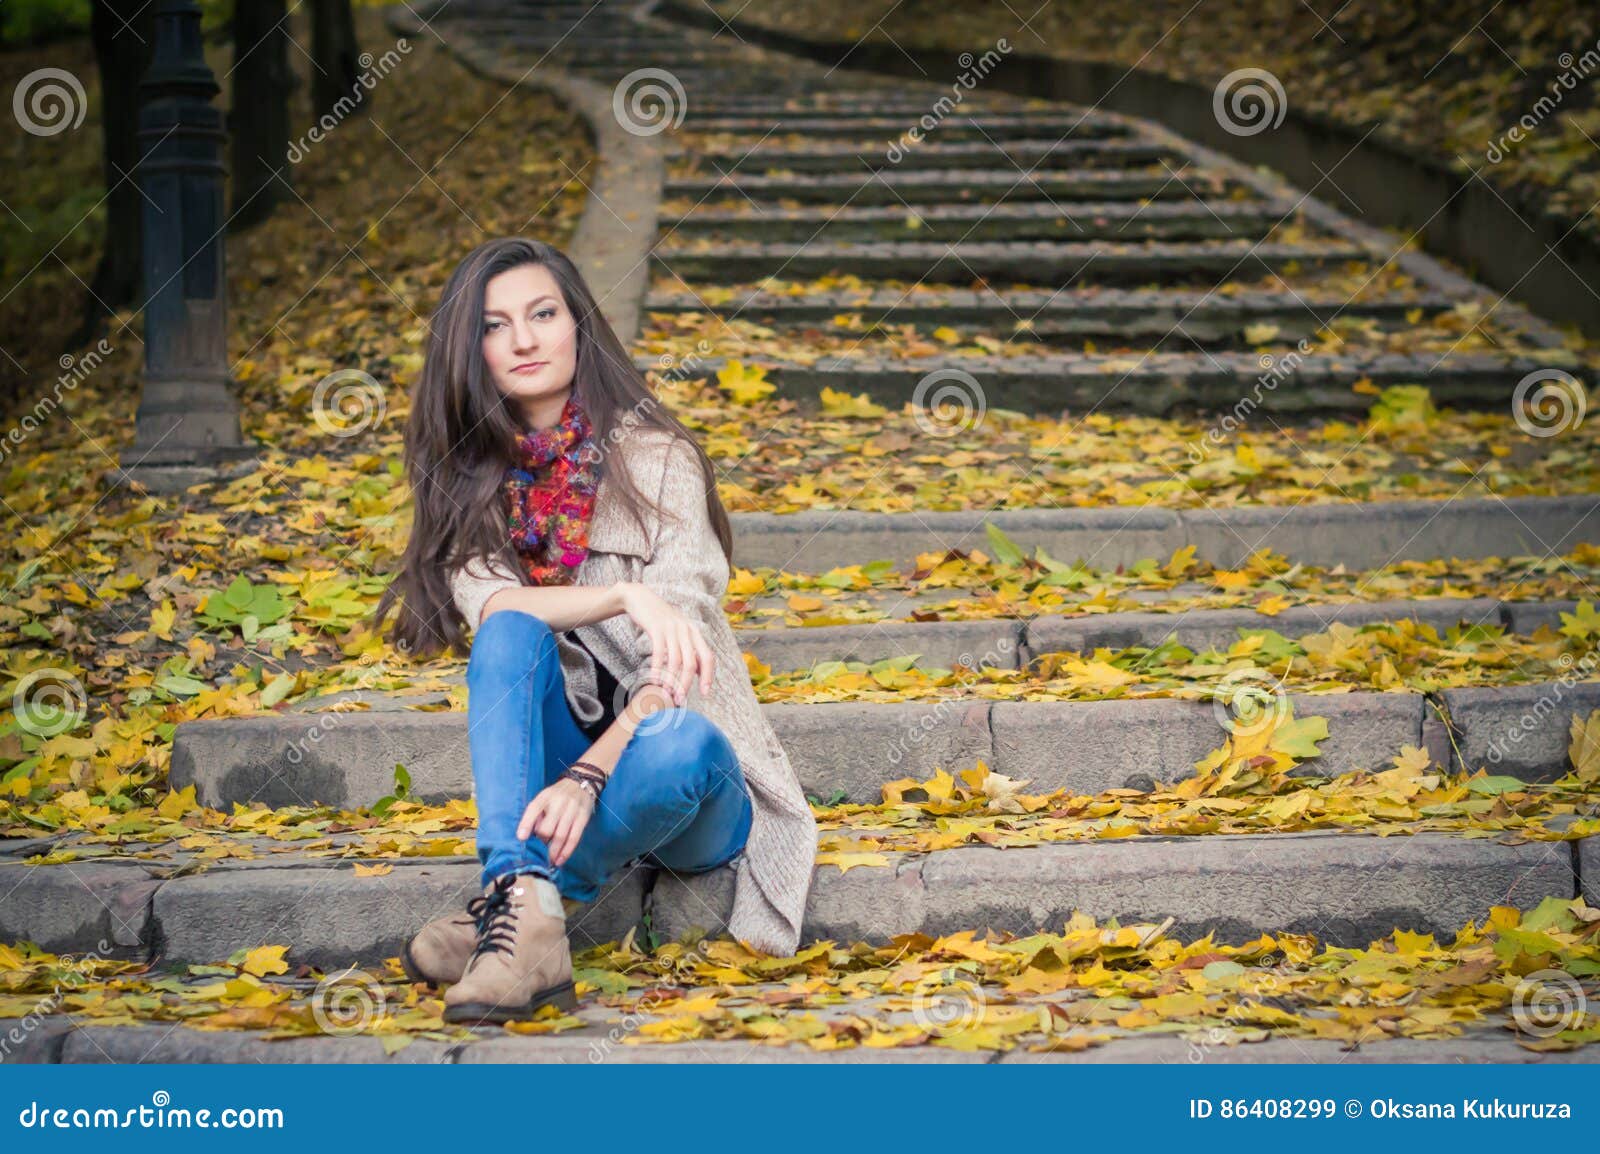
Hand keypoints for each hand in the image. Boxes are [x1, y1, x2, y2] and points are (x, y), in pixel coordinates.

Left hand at [516, 778, 594, 867]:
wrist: (581, 783)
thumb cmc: (557, 795)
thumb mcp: (544, 797)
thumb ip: (536, 813)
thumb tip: (529, 836)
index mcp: (545, 796)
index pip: (533, 809)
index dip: (526, 824)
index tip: (521, 838)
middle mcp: (559, 802)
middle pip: (548, 827)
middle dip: (542, 842)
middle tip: (540, 851)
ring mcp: (573, 810)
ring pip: (561, 835)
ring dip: (554, 852)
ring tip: (549, 862)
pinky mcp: (583, 818)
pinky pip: (575, 838)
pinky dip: (567, 851)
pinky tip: (560, 860)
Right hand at [617, 583, 714, 702]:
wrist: (640, 598)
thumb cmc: (660, 620)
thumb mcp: (678, 632)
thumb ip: (689, 649)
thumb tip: (698, 671)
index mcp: (695, 633)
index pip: (708, 657)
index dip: (708, 676)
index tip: (705, 693)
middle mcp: (686, 630)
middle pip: (692, 662)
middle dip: (686, 683)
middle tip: (680, 699)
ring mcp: (672, 628)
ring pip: (676, 660)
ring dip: (671, 679)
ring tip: (666, 693)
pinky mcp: (656, 628)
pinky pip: (659, 653)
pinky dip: (657, 668)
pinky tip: (655, 679)